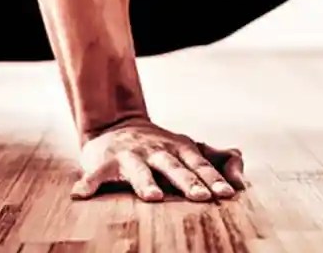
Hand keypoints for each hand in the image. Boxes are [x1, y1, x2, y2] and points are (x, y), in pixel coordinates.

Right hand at [71, 117, 247, 201]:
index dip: (215, 178)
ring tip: (154, 198)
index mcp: (180, 148)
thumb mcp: (189, 148)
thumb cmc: (161, 146)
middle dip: (189, 182)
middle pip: (175, 167)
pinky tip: (81, 195)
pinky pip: (96, 175)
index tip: (229, 193)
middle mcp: (157, 150)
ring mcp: (131, 156)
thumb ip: (217, 160)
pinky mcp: (105, 162)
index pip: (200, 164)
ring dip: (146, 183)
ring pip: (139, 171)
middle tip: (202, 197)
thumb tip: (241, 179)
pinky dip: (89, 183)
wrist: (117, 125)